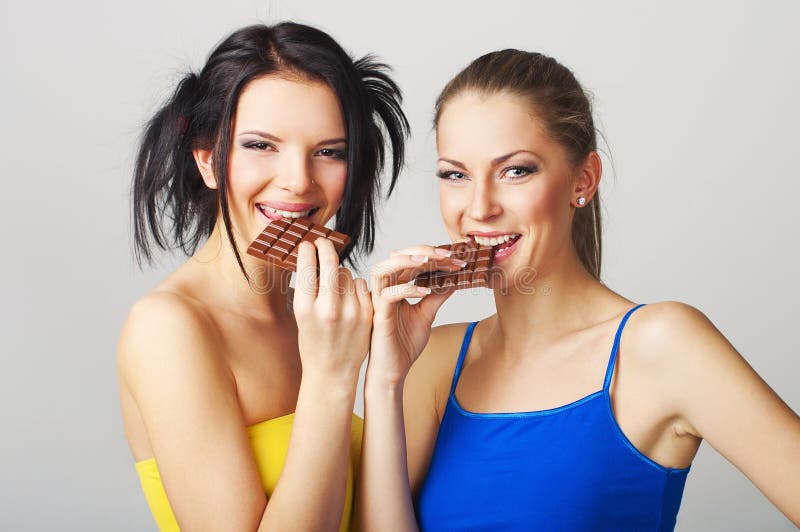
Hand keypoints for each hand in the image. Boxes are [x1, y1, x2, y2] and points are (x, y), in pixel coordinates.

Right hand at [293, 239, 372, 382]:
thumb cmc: (312, 341)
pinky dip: (353, 286)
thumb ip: (307, 288)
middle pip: (330, 262)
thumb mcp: (301, 315)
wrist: (332, 371)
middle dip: (325, 247)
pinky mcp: (367, 314)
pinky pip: (360, 285)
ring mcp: (351, 312)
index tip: (307, 243)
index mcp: (306, 308)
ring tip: (333, 287)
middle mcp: (328, 309)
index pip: (307, 266)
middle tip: (322, 241)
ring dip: (339, 272)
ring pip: (346, 273)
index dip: (307, 249)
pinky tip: (347, 299)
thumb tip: (310, 255)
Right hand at [368, 246, 464, 387]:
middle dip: (424, 252)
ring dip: (407, 260)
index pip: (411, 261)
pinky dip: (407, 289)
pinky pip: (388, 294)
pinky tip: (426, 291)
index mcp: (395, 286)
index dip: (434, 256)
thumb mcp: (427, 314)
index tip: (458, 260)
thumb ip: (436, 296)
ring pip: (384, 268)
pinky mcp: (379, 315)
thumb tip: (453, 279)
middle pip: (397, 256)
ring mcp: (379, 300)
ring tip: (431, 260)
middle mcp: (385, 289)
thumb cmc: (404, 344)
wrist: (393, 371)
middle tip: (449, 255)